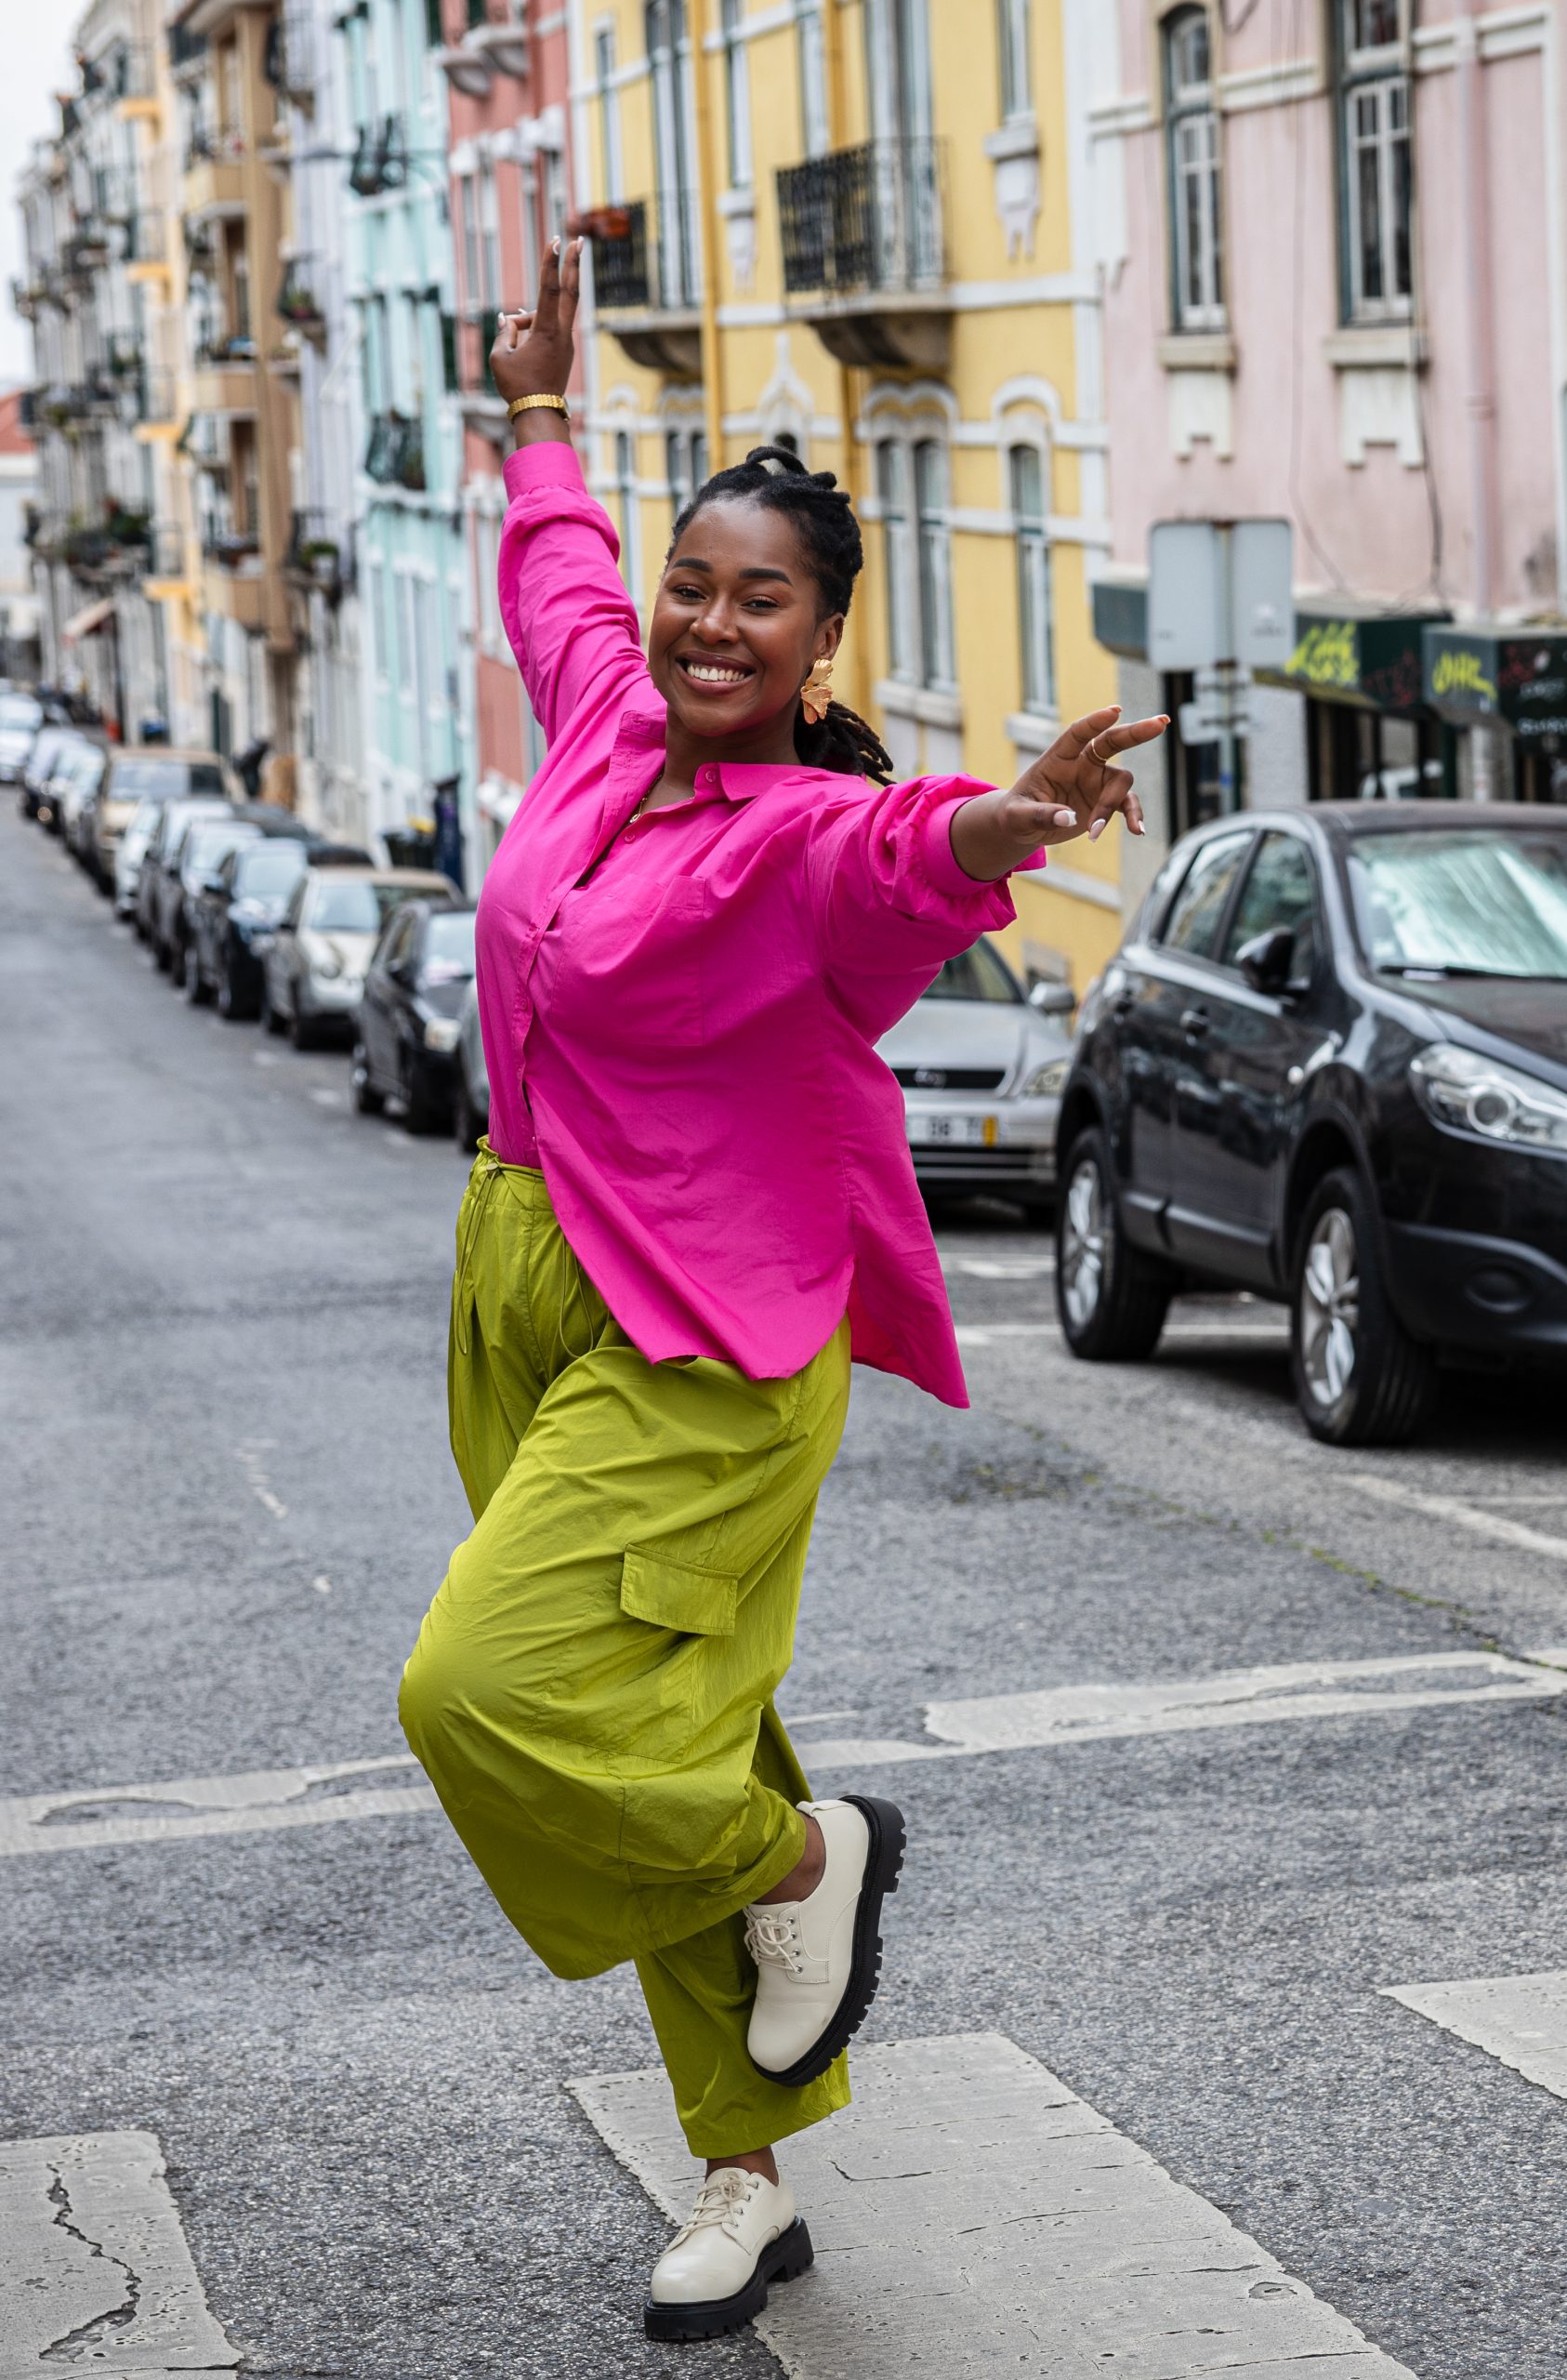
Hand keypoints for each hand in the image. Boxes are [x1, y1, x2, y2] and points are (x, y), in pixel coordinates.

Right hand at [489, 237, 582, 408]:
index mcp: (547, 331)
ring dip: (529, 320)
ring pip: (548, 317)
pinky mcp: (565, 351)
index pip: (550, 289)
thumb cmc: (517, 387)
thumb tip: (509, 320)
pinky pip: (549, 330)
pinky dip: (535, 328)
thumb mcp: (500, 357)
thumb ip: (506, 332)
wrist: (540, 415)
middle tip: (579, 240)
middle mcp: (562, 334)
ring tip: (515, 349)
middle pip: (570, 292)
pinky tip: (523, 337)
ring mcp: (566, 343)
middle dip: (573, 265)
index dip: (551, 263)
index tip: (555, 241)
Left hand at [1012, 705, 1165, 846]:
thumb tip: (1069, 817)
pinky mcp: (1104, 801)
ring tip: (1093, 830)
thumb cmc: (1016, 814)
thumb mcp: (1019, 816)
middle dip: (1137, 732)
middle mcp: (1081, 764)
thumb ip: (1040, 815)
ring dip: (1113, 805)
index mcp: (1058, 757)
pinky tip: (1137, 831)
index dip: (1095, 722)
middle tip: (1161, 723)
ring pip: (1121, 781)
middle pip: (1113, 741)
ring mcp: (1096, 781)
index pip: (1078, 733)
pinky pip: (1126, 805)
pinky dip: (1133, 817)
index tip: (1115, 711)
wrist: (1024, 828)